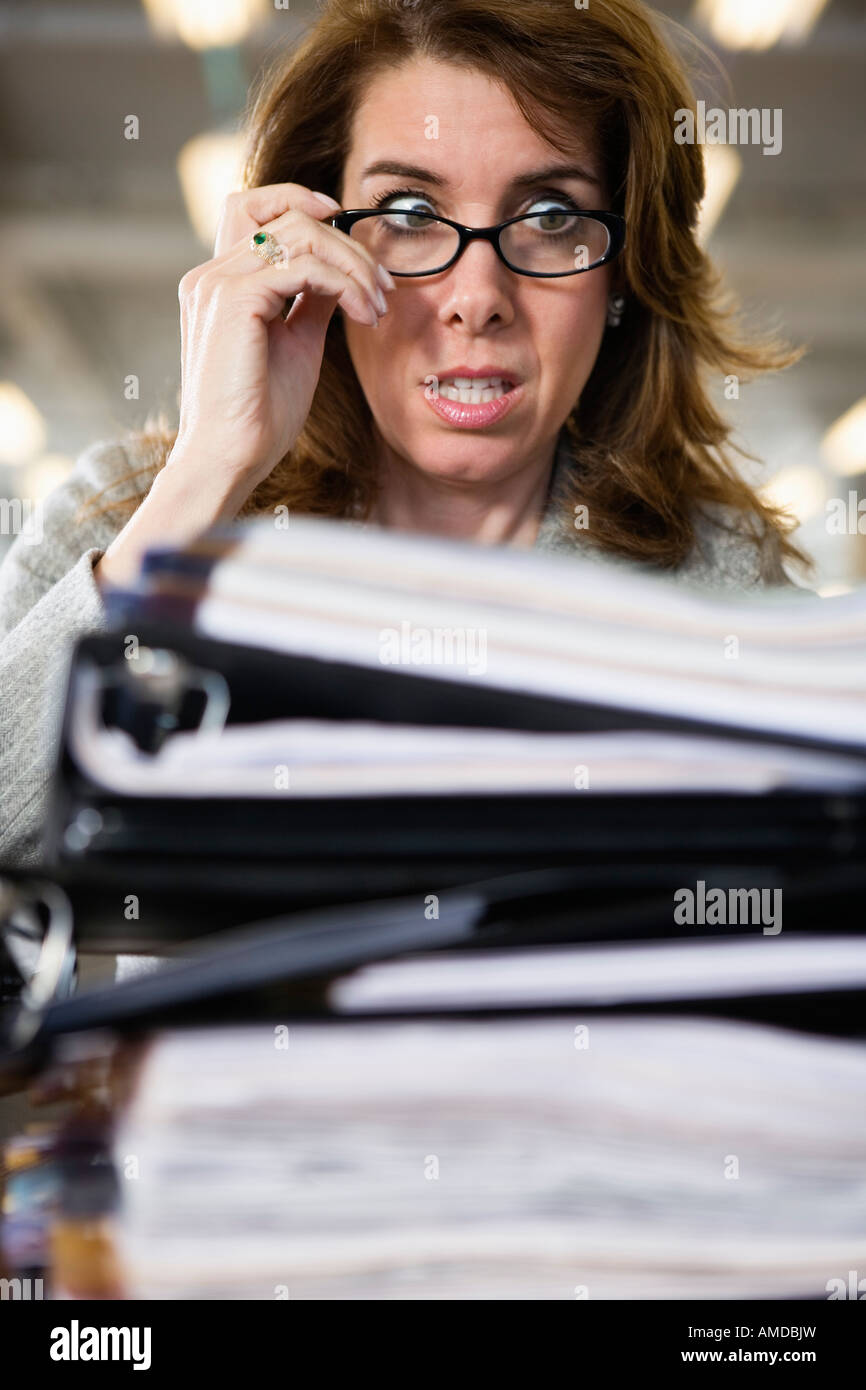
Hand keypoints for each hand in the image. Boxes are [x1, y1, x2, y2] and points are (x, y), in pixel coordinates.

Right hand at [168, 182, 394, 495]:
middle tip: (384, 286)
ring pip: (299, 234)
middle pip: (286, 216)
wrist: (230, 458)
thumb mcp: (296, 344)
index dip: (299, 201)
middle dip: (346, 245)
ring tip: (378, 304)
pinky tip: (365, 315)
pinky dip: (345, 285)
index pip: (252, 209)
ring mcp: (217, 284)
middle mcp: (210, 276)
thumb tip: (343, 274)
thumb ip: (311, 302)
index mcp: (218, 284)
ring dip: (353, 264)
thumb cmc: (259, 416)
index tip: (347, 228)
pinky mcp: (234, 300)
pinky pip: (305, 268)